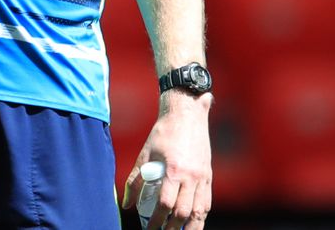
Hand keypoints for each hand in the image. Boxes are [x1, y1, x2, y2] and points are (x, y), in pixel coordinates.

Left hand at [123, 92, 212, 229]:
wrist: (187, 116)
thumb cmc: (163, 133)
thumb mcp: (145, 154)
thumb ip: (135, 180)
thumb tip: (126, 204)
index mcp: (173, 170)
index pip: (165, 204)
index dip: (157, 220)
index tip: (149, 228)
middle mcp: (191, 177)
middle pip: (184, 212)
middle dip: (172, 228)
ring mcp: (202, 177)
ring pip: (199, 211)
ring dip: (190, 227)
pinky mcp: (208, 176)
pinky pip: (207, 202)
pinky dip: (200, 216)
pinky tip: (193, 223)